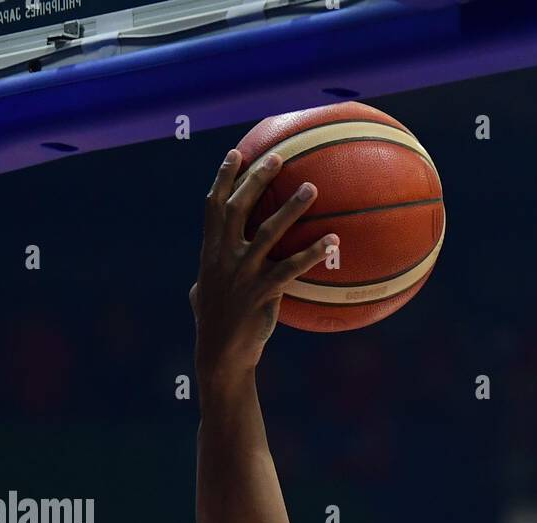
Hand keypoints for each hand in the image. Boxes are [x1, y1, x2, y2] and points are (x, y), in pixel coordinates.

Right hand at [189, 149, 339, 377]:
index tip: (237, 153)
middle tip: (279, 157)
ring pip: (268, 232)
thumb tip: (206, 271)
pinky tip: (332, 242)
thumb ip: (209, 273)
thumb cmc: (215, 325)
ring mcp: (243, 274)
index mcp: (210, 252)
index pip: (214, 206)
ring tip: (312, 188)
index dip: (224, 178)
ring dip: (291, 208)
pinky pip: (292, 268)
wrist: (221, 356)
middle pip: (239, 207)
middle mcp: (224, 257)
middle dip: (257, 178)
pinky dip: (313, 253)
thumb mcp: (203, 293)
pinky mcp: (262, 293)